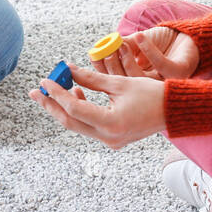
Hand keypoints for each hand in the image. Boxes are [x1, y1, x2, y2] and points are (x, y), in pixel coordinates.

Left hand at [29, 66, 165, 149]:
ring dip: (64, 108)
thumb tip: (67, 69)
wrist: (175, 111)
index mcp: (111, 124)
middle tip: (36, 91)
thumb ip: (90, 78)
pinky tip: (77, 94)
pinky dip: (80, 112)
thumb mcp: (119, 83)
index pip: (74, 109)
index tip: (45, 81)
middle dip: (51, 105)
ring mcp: (111, 141)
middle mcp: (109, 137)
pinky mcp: (113, 139)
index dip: (57, 94)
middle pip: (71, 122)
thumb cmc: (152, 94)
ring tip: (54, 90)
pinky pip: (89, 126)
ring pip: (78, 126)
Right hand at [95, 27, 198, 80]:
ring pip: (142, 78)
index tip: (94, 55)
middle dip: (112, 67)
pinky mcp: (179, 71)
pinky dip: (149, 50)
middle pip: (125, 83)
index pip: (115, 81)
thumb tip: (101, 48)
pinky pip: (161, 64)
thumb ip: (123, 46)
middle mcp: (150, 86)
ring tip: (122, 44)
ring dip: (129, 60)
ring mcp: (165, 81)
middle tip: (106, 51)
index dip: (103, 69)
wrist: (188, 36)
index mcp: (138, 83)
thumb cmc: (162, 41)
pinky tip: (140, 36)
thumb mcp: (138, 42)